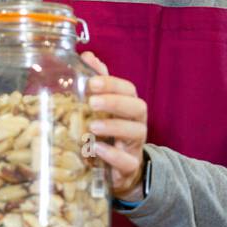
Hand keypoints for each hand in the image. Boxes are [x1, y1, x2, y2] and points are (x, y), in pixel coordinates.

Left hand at [81, 50, 148, 199]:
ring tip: (92, 126)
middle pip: (137, 107)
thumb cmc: (110, 133)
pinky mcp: (130, 167)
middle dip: (115, 102)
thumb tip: (88, 56)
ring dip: (114, 126)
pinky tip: (97, 149)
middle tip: (92, 102)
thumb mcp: (104, 108)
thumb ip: (98, 82)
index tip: (91, 82)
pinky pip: (128, 161)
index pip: (128, 90)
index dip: (112, 84)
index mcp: (129, 107)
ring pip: (136, 132)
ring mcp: (135, 146)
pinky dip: (114, 155)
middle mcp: (137, 123)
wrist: (121, 170)